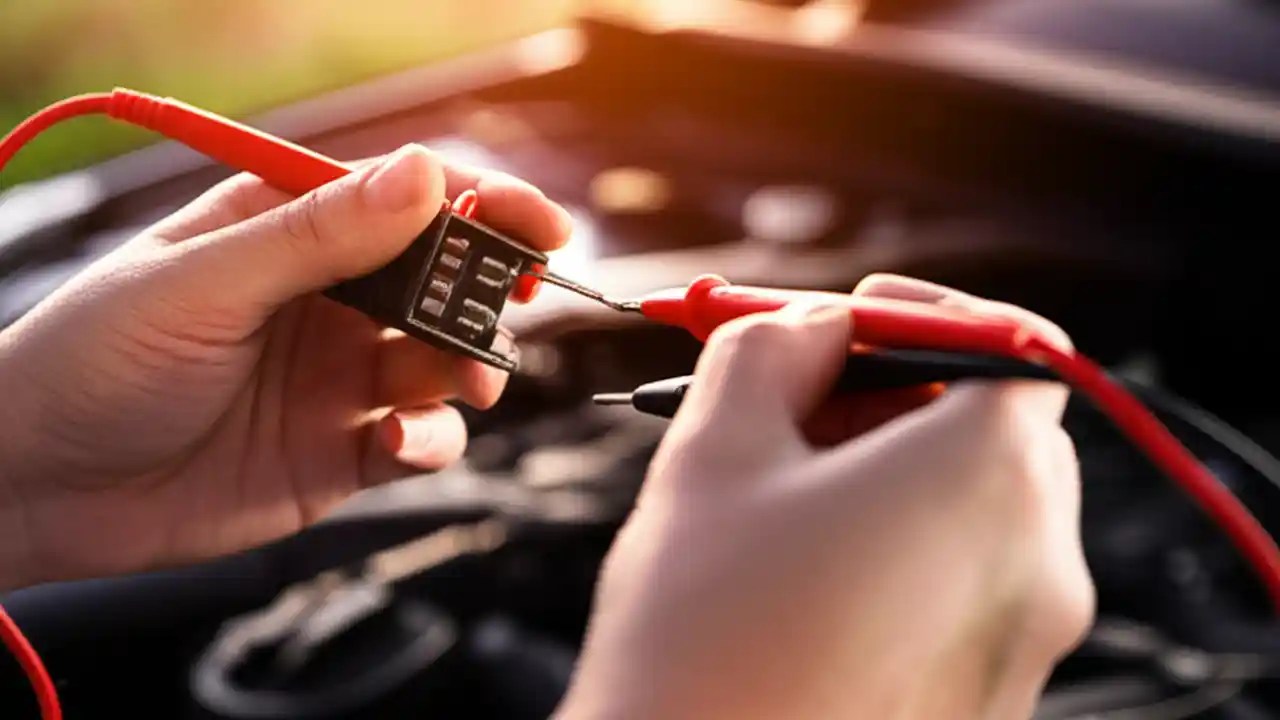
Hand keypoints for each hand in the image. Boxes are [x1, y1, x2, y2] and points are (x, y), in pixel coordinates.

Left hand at [0, 145, 571, 587]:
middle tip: (505, 307)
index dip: (479, 203)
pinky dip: (431, 440)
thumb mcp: (202, 285)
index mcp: (289, 234)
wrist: (40, 493)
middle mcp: (327, 302)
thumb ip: (317, 236)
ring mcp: (339, 378)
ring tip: (462, 381)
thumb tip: (424, 174)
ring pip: (446, 361)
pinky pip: (421, 438)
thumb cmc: (92, 362)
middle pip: (441, 280)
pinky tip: (397, 444)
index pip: (404, 199)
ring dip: (470, 366)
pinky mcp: (344, 452)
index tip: (537, 222)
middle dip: (485, 290)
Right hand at [558, 275, 1093, 719]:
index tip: (851, 318)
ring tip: (790, 491)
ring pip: (982, 509)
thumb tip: (811, 326)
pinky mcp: (992, 697)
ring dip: (902, 470)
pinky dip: (911, 546)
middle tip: (810, 398)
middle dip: (906, 392)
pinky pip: (970, 584)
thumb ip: (772, 346)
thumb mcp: (715, 448)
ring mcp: (1026, 642)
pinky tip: (811, 567)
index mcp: (988, 478)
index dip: (926, 315)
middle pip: (1000, 427)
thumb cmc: (696, 634)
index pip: (1011, 346)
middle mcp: (1039, 562)